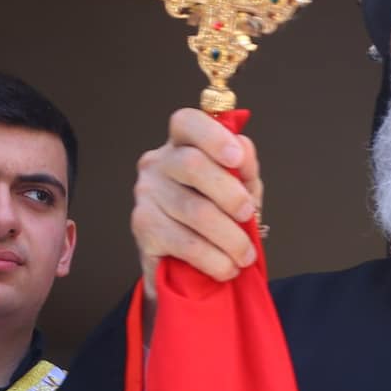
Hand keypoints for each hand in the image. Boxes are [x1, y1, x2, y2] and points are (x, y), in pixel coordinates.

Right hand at [131, 107, 264, 297]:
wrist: (187, 265)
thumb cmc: (217, 216)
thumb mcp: (239, 188)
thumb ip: (244, 168)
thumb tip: (243, 149)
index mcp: (182, 144)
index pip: (188, 123)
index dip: (213, 137)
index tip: (236, 160)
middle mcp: (157, 163)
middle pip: (192, 165)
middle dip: (229, 194)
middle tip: (249, 216)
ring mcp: (145, 194)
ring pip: (192, 210)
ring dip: (228, 237)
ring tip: (244, 255)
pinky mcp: (142, 228)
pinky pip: (184, 242)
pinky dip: (212, 258)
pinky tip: (226, 268)